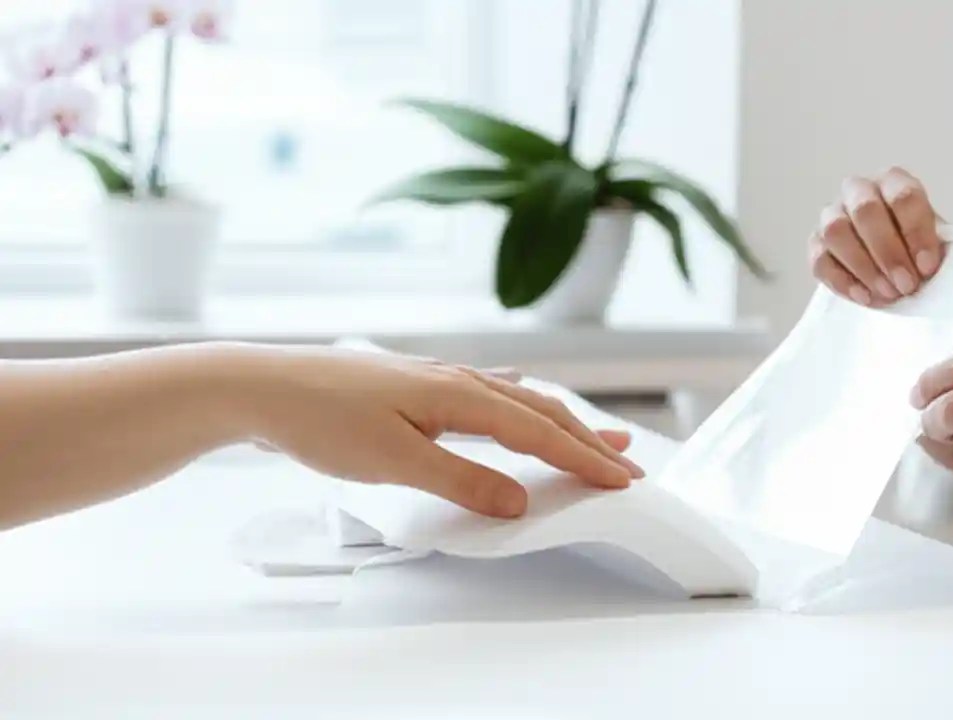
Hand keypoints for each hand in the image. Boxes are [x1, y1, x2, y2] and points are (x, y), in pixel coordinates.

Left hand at [225, 345, 644, 518]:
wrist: (262, 385)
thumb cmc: (321, 419)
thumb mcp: (393, 460)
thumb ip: (461, 480)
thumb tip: (520, 500)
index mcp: (459, 395)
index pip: (539, 431)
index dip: (583, 458)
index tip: (623, 480)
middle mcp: (458, 379)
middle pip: (540, 411)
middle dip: (587, 440)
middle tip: (630, 465)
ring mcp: (439, 379)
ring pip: (518, 400)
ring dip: (561, 421)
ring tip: (597, 436)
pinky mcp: (419, 386)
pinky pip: (490, 394)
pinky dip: (520, 406)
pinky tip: (520, 401)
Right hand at [809, 167, 942, 305]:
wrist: (895, 263)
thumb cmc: (918, 249)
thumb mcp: (938, 242)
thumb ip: (941, 249)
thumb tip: (934, 268)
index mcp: (893, 182)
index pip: (903, 195)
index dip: (916, 232)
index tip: (927, 266)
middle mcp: (858, 191)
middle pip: (865, 209)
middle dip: (887, 252)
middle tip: (906, 285)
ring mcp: (832, 215)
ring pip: (835, 231)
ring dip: (863, 266)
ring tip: (887, 293)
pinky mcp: (817, 244)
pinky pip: (819, 259)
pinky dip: (842, 281)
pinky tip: (865, 297)